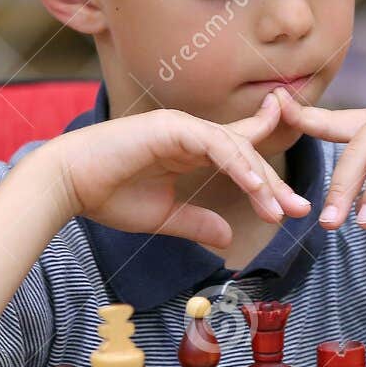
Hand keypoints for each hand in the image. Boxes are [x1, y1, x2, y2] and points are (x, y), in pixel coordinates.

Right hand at [45, 92, 311, 248]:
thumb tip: (228, 240)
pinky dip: (237, 164)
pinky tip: (254, 187)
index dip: (266, 172)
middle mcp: (190, 133)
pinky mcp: (171, 127)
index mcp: (189, 149)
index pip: (239, 152)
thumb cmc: (107, 196)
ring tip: (278, 209)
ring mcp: (182, 126)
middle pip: (246, 151)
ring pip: (235, 146)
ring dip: (259, 179)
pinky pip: (215, 143)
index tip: (292, 201)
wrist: (67, 185)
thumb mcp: (164, 216)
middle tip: (298, 209)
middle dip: (273, 182)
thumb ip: (197, 223)